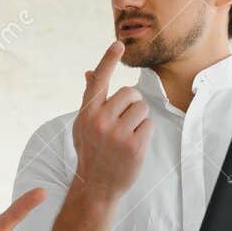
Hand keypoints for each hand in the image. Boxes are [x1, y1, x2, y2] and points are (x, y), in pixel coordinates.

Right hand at [72, 40, 150, 201]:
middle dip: (133, 103)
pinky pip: (148, 124)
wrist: (96, 186)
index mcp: (87, 113)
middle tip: (125, 120)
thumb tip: (89, 72)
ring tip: (128, 134)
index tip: (118, 44)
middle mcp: (100, 121)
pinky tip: (133, 145)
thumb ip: (89, 99)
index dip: (108, 60)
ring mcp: (117, 134)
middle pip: (130, 93)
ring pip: (141, 108)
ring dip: (139, 118)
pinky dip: (144, 133)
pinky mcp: (134, 145)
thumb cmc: (91, 151)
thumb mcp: (83, 125)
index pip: (99, 80)